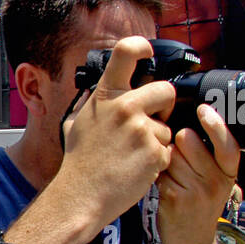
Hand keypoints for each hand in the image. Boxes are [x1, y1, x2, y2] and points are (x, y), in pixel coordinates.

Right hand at [54, 36, 174, 240]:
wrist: (80, 196)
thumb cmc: (78, 162)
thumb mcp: (77, 123)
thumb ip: (92, 103)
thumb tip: (95, 89)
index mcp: (105, 95)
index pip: (126, 51)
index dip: (141, 47)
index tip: (148, 53)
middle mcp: (125, 107)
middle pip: (166, 90)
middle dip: (163, 107)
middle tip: (150, 123)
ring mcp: (141, 130)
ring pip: (167, 128)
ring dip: (157, 142)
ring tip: (132, 157)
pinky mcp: (155, 153)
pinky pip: (168, 151)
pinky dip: (157, 162)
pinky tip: (136, 169)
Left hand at [157, 103, 239, 243]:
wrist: (191, 243)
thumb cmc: (199, 206)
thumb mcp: (215, 182)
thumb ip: (208, 157)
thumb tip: (189, 124)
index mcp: (228, 174)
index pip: (228, 144)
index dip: (216, 124)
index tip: (203, 109)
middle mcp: (215, 181)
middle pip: (189, 140)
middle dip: (179, 142)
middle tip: (180, 157)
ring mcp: (195, 191)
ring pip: (171, 154)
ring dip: (166, 159)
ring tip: (172, 175)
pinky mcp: (175, 198)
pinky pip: (160, 171)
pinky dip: (157, 174)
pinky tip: (163, 185)